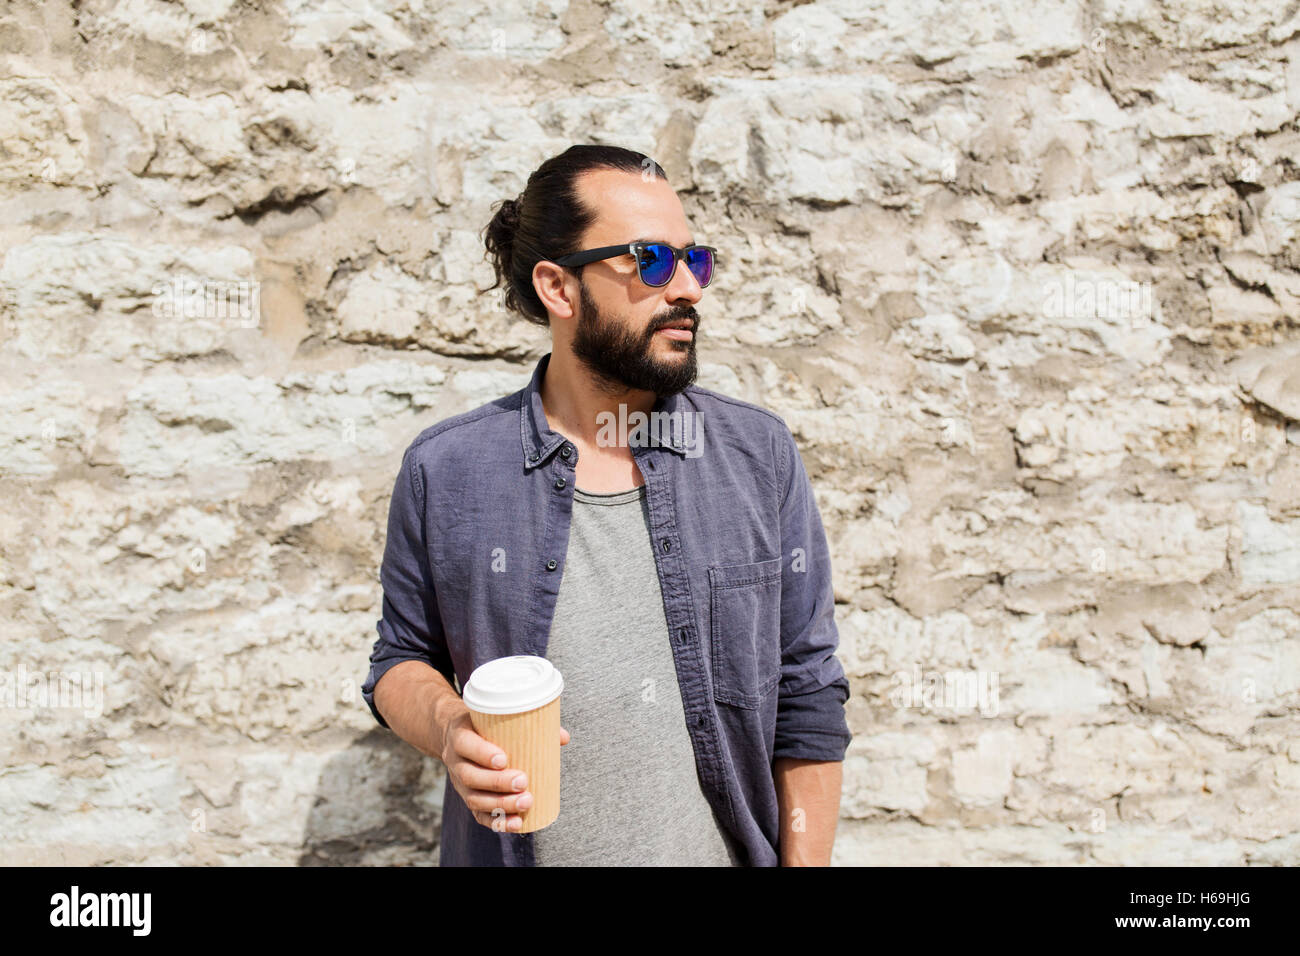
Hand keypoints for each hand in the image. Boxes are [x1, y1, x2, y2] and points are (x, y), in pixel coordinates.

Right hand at [438, 702, 569, 831]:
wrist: (457, 736)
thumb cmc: (484, 726)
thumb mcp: (496, 718)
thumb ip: (529, 724)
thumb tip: (563, 737)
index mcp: (459, 735)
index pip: (465, 744)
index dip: (482, 754)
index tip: (504, 760)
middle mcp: (455, 761)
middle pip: (471, 776)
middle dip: (497, 783)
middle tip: (523, 782)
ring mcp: (459, 783)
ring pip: (474, 799)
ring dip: (501, 804)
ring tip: (526, 802)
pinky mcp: (468, 799)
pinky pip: (478, 815)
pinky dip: (498, 822)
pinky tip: (517, 823)